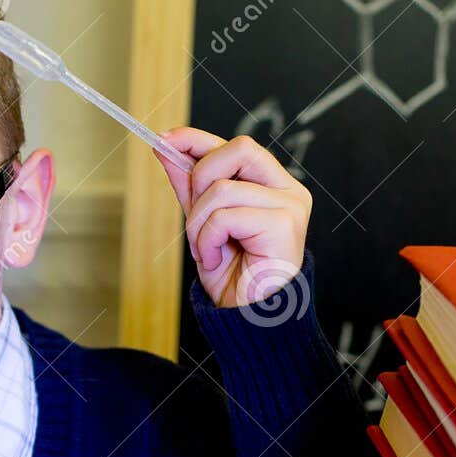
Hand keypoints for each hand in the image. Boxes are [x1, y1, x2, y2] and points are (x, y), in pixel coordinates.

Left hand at [154, 128, 311, 309]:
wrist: (248, 318)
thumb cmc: (234, 276)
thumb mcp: (203, 223)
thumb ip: (190, 186)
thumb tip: (166, 148)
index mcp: (273, 186)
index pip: (237, 147)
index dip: (198, 138)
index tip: (164, 140)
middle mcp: (288, 191)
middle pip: (239, 149)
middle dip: (202, 178)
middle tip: (196, 215)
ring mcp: (290, 206)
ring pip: (223, 188)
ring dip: (200, 223)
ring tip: (208, 250)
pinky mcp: (284, 225)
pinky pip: (226, 215)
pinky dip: (209, 239)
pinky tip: (217, 258)